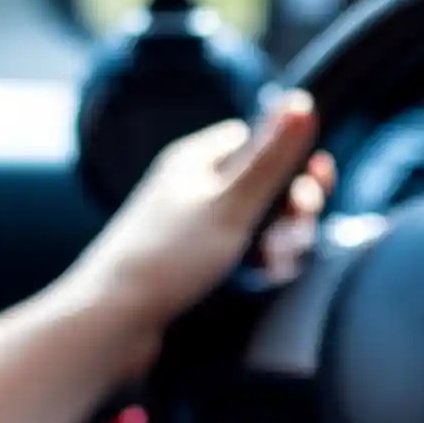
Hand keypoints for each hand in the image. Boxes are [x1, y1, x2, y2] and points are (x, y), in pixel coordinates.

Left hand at [55, 89, 334, 378]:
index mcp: (198, 159)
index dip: (291, 161)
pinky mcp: (195, 260)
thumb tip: (302, 101)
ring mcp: (195, 224)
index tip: (311, 186)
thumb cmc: (166, 257)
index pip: (259, 139)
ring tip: (275, 264)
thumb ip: (272, 157)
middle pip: (266, 184)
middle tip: (292, 235)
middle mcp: (196, 186)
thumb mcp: (230, 204)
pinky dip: (260, 264)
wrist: (113, 320)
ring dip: (281, 242)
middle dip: (292, 211)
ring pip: (260, 222)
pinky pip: (243, 252)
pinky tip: (261, 279)